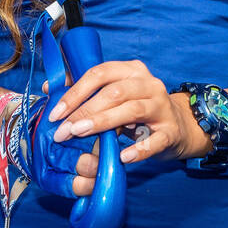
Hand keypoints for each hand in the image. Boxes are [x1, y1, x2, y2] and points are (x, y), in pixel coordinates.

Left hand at [43, 60, 205, 167]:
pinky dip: (138, 149)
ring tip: (80, 133)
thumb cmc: (136, 109)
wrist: (178, 126)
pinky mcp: (171, 131)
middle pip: (113, 92)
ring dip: (102, 122)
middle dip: (84, 110)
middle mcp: (148, 83)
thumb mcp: (114, 95)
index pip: (99, 74)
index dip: (75, 92)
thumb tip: (49, 87)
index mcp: (130, 70)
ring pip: (131, 110)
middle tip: (63, 130)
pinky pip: (155, 140)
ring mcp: (162, 106)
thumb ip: (85, 91)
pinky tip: (122, 157)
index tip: (56, 113)